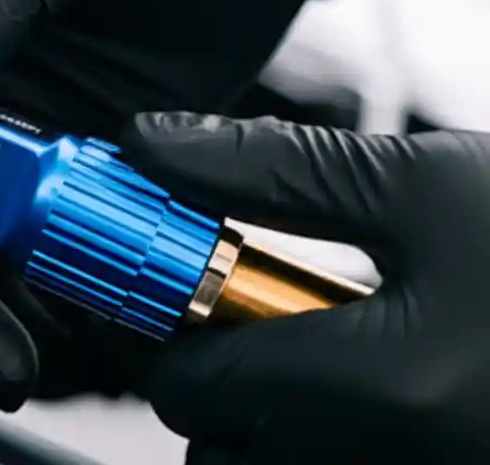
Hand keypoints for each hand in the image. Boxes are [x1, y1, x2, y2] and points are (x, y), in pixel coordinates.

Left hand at [122, 113, 489, 462]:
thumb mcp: (422, 184)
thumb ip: (274, 167)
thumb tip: (155, 145)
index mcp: (379, 389)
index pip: (185, 388)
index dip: (169, 325)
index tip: (190, 280)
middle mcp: (392, 460)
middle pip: (215, 445)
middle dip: (213, 373)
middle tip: (252, 312)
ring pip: (262, 464)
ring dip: (262, 411)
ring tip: (310, 343)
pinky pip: (326, 464)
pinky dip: (317, 430)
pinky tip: (362, 375)